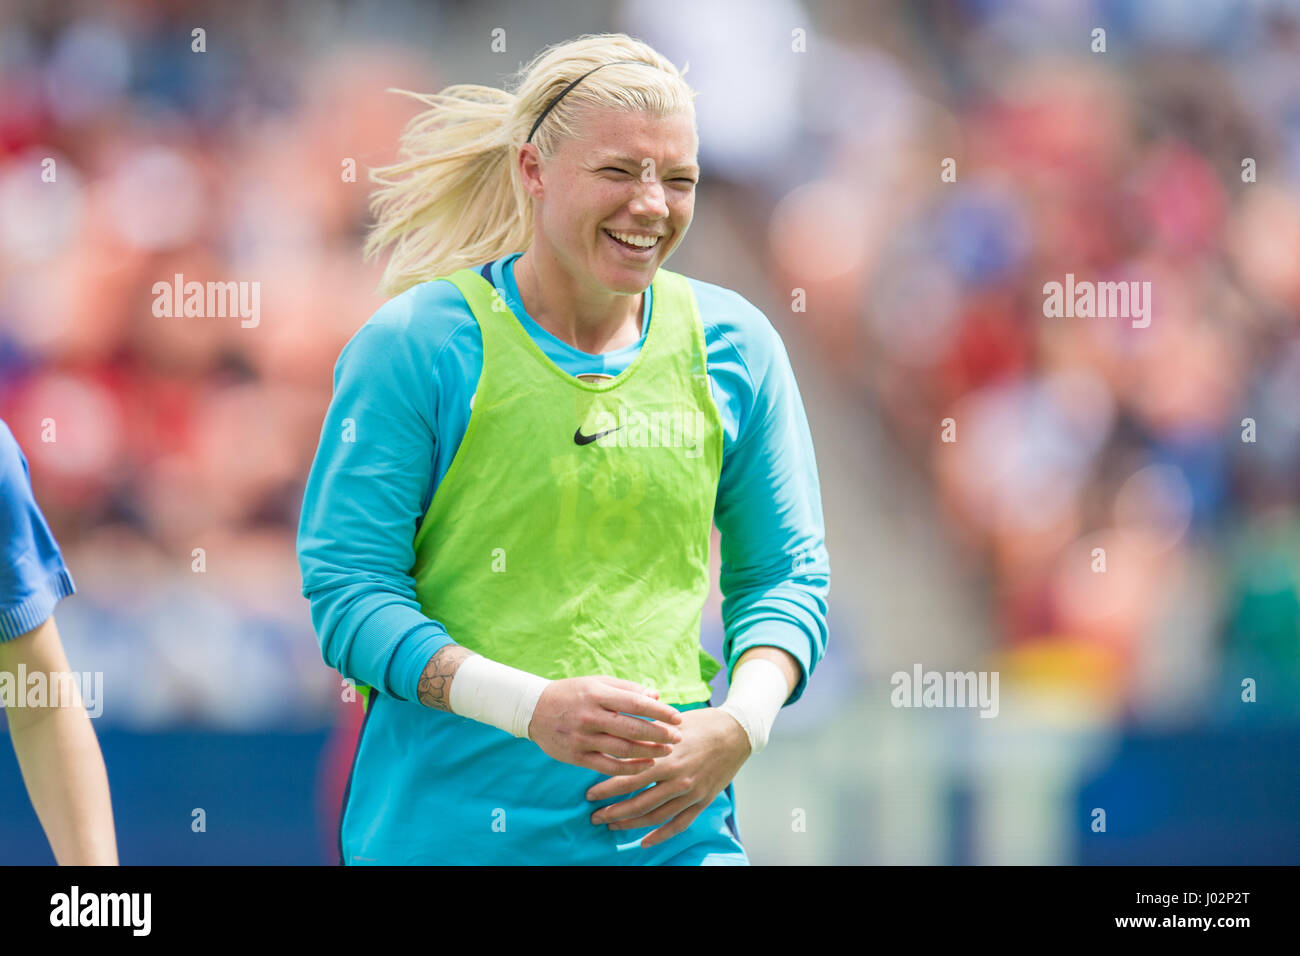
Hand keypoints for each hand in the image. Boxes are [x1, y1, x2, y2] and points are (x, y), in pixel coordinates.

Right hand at [528, 676, 683, 774]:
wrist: (533, 709)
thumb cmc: (572, 693)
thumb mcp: (597, 682)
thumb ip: (627, 689)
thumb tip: (656, 696)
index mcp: (597, 694)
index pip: (635, 704)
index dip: (659, 712)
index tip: (677, 718)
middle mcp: (590, 717)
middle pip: (632, 729)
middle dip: (659, 735)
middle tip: (678, 738)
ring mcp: (582, 738)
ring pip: (623, 750)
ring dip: (649, 752)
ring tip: (666, 751)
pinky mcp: (576, 756)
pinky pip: (608, 767)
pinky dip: (630, 768)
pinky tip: (646, 765)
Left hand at [585, 707, 750, 847]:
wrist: (736, 732)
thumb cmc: (701, 723)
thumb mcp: (670, 722)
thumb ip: (645, 731)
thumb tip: (616, 732)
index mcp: (666, 756)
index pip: (628, 777)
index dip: (607, 788)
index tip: (589, 794)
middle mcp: (677, 778)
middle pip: (638, 801)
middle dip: (613, 811)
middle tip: (595, 816)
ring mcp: (691, 792)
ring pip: (655, 816)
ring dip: (631, 824)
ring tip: (612, 826)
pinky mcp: (702, 800)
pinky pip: (679, 824)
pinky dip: (661, 835)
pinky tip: (644, 841)